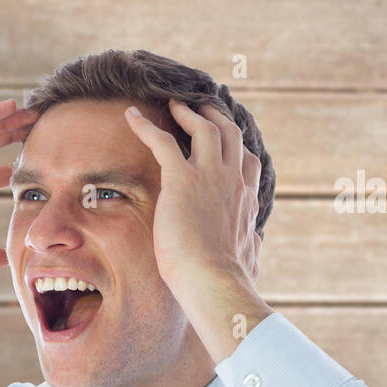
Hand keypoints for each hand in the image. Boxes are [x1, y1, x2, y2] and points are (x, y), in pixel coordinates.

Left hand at [123, 98, 262, 292]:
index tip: (225, 138)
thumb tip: (255, 245)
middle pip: (229, 134)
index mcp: (247, 200)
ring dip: (188, 113)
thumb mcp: (249, 258)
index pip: (246, 161)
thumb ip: (251, 246)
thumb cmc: (227, 280)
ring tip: (173, 104)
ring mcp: (210, 176)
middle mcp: (233, 181)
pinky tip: (131, 115)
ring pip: (203, 128)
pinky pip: (163, 141)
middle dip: (215, 116)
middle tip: (200, 107)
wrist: (213, 281)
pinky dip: (145, 125)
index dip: (235, 146)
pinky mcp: (181, 179)